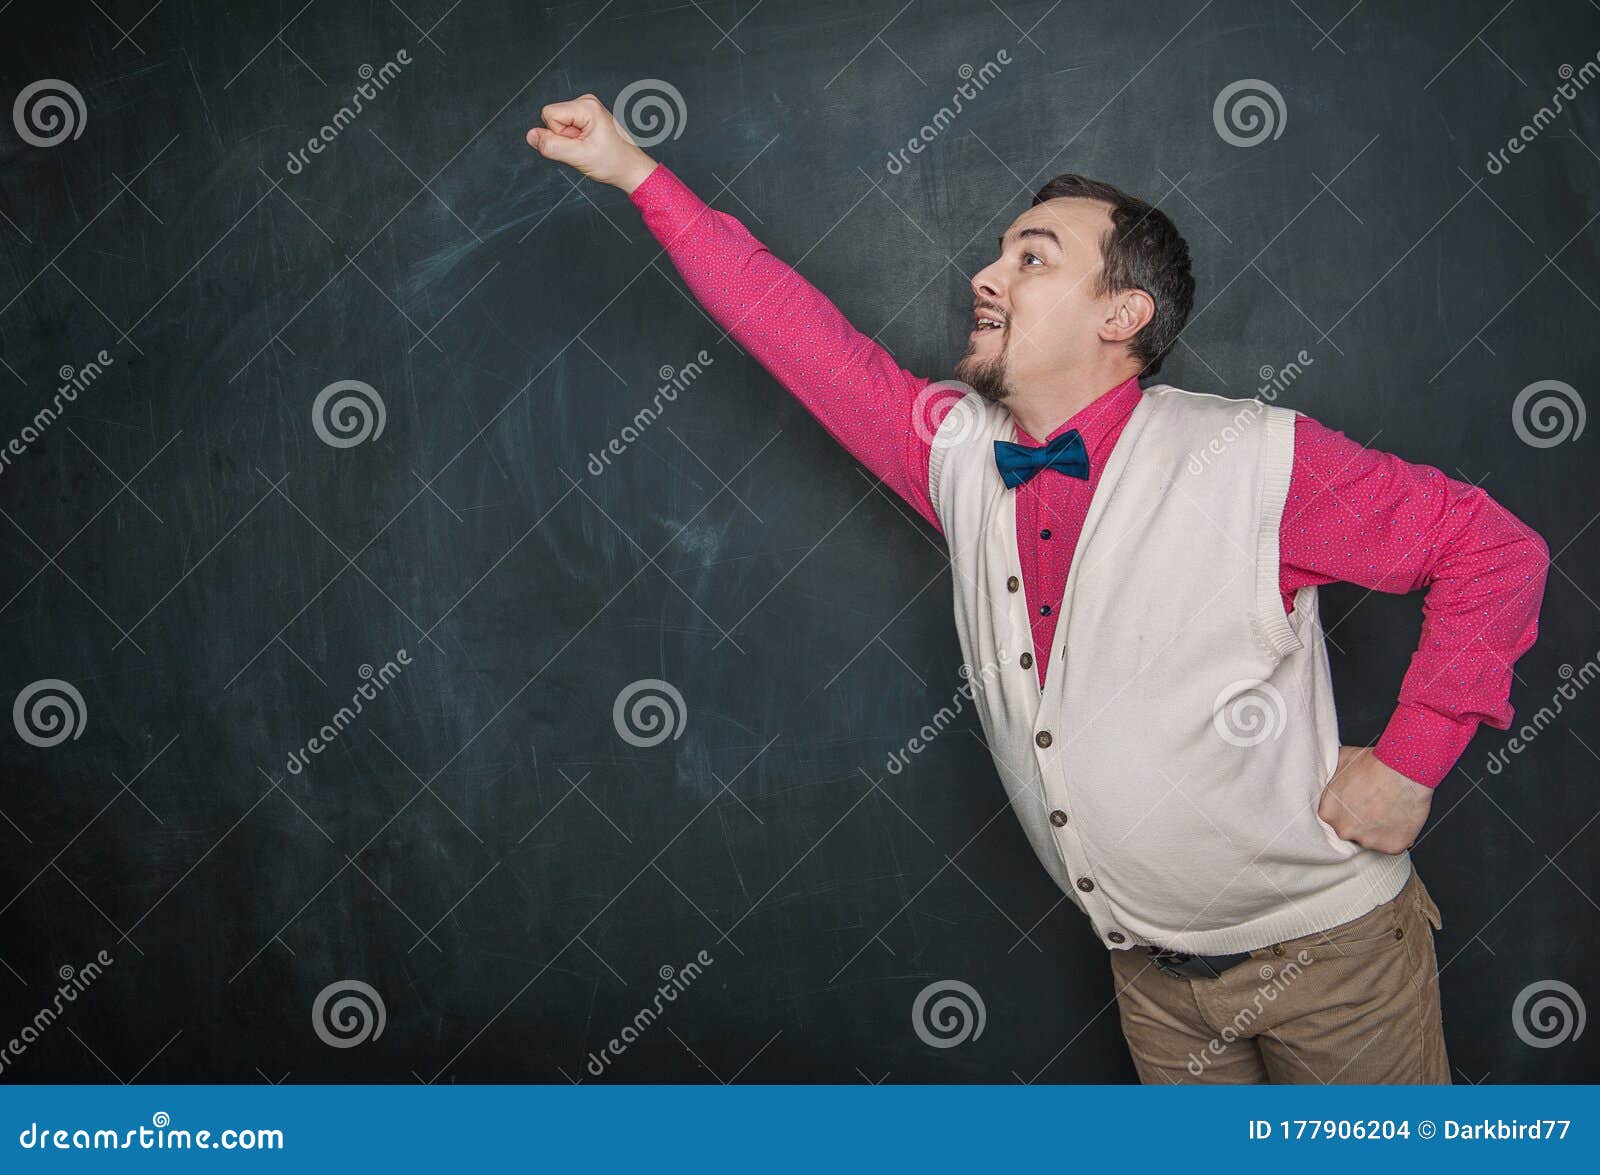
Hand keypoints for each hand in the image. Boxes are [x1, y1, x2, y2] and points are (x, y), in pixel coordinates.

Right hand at [526, 94, 657, 192]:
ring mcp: (585, 107)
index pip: (549, 114)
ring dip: (568, 140)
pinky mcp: (584, 116)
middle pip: (552, 117)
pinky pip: (564, 126)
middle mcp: (586, 101)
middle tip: (584, 147)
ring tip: (587, 146)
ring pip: (556, 123)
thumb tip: (531, 135)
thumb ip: (552, 146)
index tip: (578, 144)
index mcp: (587, 106)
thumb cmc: (612, 162)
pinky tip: (587, 144)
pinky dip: (572, 139)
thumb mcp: (579, 157)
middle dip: (563, 137)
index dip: (557, 134)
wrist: (630, 168)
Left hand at [1317, 744, 1433, 853]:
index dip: (1347, 810)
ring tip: (1388, 807)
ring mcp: (1368, 840)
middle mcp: (1344, 830)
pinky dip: (1397, 834)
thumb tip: (1322, 771)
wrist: (1403, 769)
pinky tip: (1400, 816)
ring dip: (1378, 828)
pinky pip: (1392, 844)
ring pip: (1371, 839)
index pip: (1334, 819)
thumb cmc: (1374, 763)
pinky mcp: (1391, 846)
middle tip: (1374, 804)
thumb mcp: (1340, 761)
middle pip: (1350, 831)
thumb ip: (1329, 776)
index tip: (1357, 802)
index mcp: (1328, 812)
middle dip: (1360, 821)